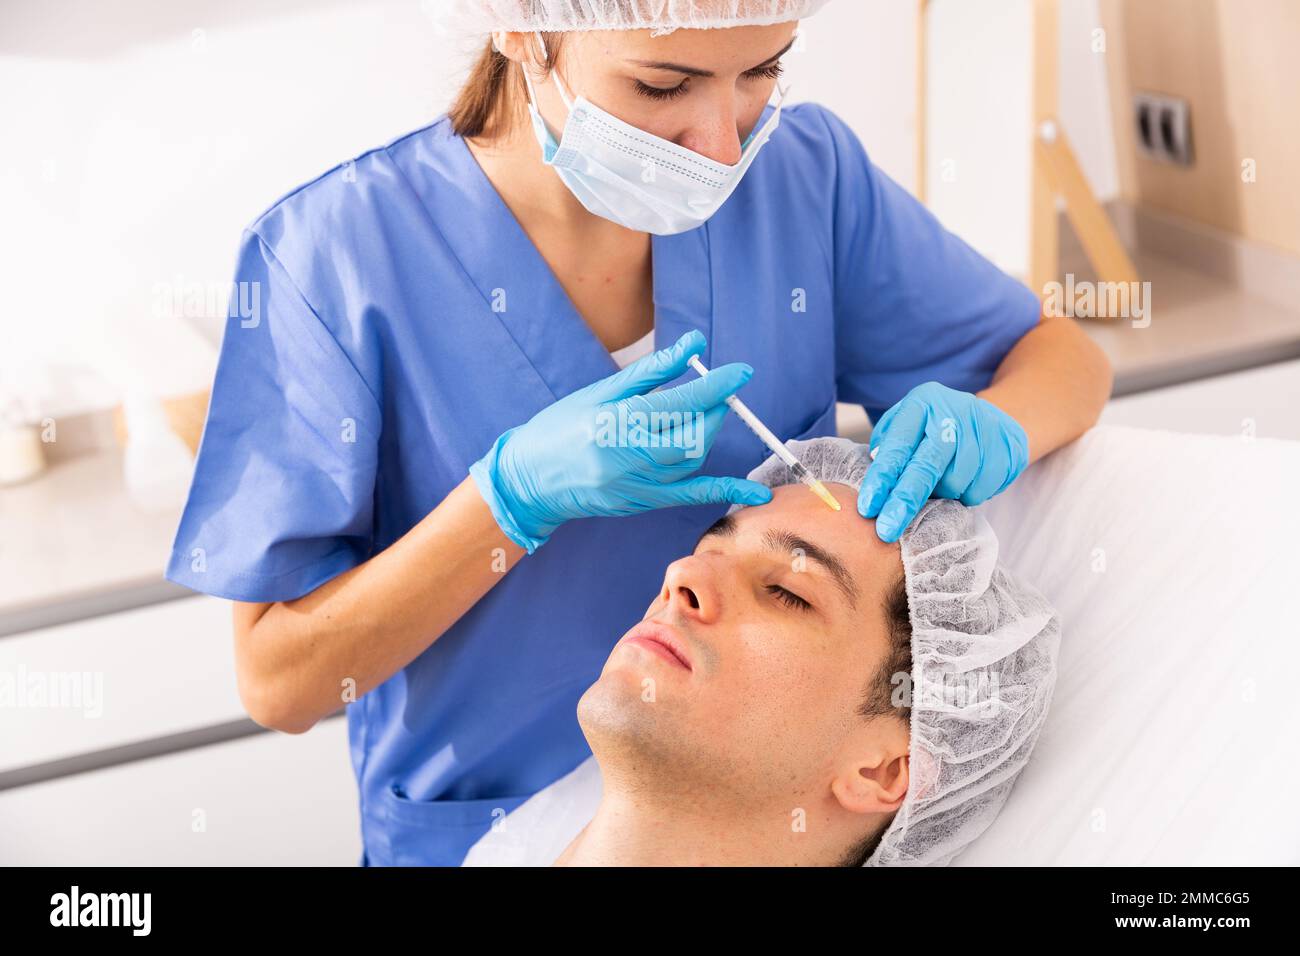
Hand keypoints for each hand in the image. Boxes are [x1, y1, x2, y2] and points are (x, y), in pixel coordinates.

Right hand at [471, 331, 771, 552]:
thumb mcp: (600, 392)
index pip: (680, 402)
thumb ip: (651, 371)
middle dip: (715, 408)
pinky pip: (690, 495)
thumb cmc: (560, 428)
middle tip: (719, 391)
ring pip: (692, 459)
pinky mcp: (641, 502)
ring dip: (710, 433)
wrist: (529, 479)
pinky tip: (756, 493)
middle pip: (693, 432)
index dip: (716, 386)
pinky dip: (724, 490)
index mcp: (616, 422)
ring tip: (708, 414)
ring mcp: (637, 484)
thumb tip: (694, 345)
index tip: (741, 371)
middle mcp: (629, 456)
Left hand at [858, 382, 1027, 542]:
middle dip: (905, 501)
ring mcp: (984, 426)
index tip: (867, 508)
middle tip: (887, 531)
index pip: (898, 446)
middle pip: (926, 465)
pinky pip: (980, 488)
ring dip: (944, 493)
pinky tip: (967, 482)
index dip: (882, 479)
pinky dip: (969, 494)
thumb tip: (874, 477)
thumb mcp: (907, 428)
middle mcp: (952, 410)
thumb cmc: (936, 430)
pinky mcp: (1007, 445)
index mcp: (921, 404)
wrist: (994, 420)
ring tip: (944, 483)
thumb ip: (888, 449)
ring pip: (956, 481)